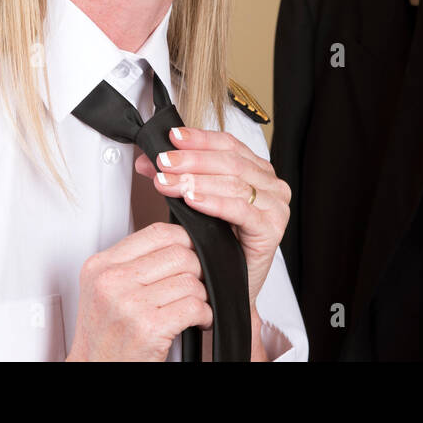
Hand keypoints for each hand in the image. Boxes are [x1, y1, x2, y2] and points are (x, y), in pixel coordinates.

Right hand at [66, 221, 211, 361]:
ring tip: (194, 307)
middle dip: (197, 271)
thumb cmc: (104, 337)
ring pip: (190, 281)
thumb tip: (177, 242)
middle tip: (195, 286)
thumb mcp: (104, 291)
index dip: (185, 241)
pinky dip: (205, 315)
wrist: (96, 371)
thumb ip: (131, 264)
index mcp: (101, 266)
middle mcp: (112, 281)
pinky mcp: (148, 328)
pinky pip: (194, 306)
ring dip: (202, 297)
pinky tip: (197, 321)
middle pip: (179, 254)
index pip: (157, 233)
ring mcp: (129, 304)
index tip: (192, 253)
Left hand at [135, 125, 290, 308]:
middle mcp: (271, 184)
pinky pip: (240, 210)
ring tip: (169, 181)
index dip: (199, 138)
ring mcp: (275, 206)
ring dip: (196, 179)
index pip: (227, 144)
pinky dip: (214, 202)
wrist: (229, 285)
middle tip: (164, 161)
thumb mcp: (195, 201)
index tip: (172, 137)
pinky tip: (192, 199)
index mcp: (257, 170)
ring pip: (234, 183)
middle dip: (192, 159)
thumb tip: (146, 161)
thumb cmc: (218, 243)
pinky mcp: (272, 230)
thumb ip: (175, 177)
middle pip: (230, 161)